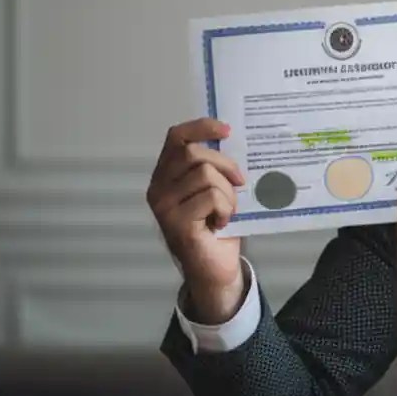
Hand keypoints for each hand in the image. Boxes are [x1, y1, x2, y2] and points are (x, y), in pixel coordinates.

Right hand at [147, 118, 246, 322]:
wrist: (215, 268)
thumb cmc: (217, 226)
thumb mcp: (216, 189)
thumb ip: (214, 167)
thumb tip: (231, 140)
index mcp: (166, 175)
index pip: (176, 137)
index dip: (201, 127)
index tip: (227, 130)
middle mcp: (158, 188)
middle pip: (194, 153)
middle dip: (225, 165)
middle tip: (238, 183)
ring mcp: (164, 206)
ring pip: (206, 175)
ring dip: (227, 193)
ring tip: (226, 211)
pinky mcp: (176, 222)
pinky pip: (211, 197)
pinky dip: (225, 208)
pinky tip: (221, 223)